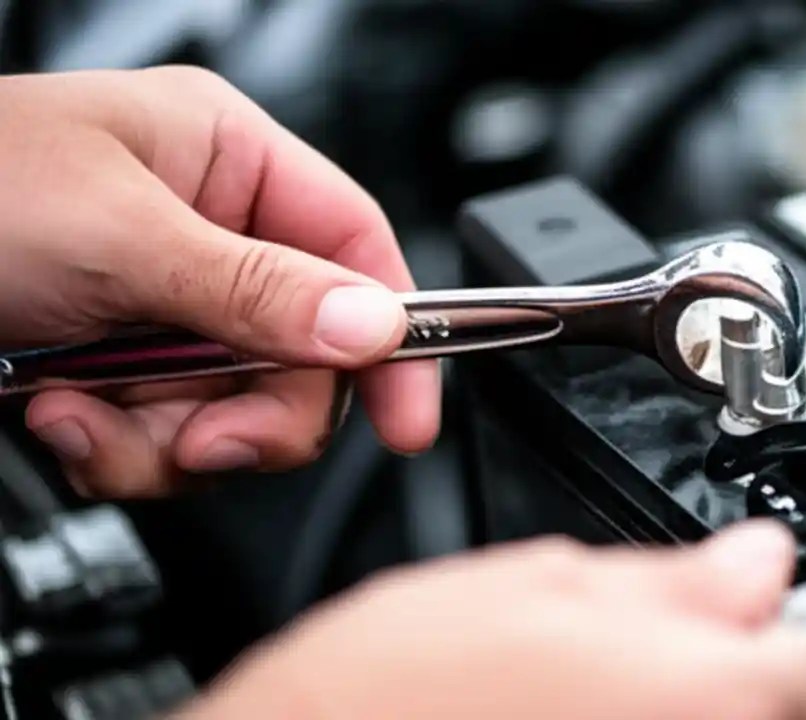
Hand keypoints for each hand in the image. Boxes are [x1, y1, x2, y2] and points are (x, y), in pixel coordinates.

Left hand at [0, 66, 438, 495]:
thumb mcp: (118, 236)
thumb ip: (256, 289)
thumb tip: (370, 325)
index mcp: (225, 159)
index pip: (356, 247)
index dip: (392, 332)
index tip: (407, 416)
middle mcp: (208, 231)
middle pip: (304, 351)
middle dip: (253, 412)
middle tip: (207, 437)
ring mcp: (164, 304)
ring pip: (236, 407)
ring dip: (168, 438)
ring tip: (91, 416)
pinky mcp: (121, 365)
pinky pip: (171, 434)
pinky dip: (120, 449)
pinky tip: (61, 417)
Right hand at [178, 521, 805, 719]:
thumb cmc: (383, 692)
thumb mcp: (530, 585)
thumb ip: (669, 579)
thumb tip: (758, 559)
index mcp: (704, 688)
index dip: (795, 646)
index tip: (758, 639)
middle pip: (794, 717)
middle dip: (745, 685)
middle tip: (662, 673)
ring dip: (694, 713)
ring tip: (600, 705)